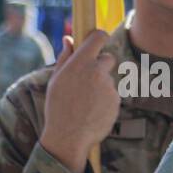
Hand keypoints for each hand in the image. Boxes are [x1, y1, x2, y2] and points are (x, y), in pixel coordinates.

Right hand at [39, 32, 120, 172]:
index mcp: (80, 62)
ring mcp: (109, 86)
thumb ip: (65, 57)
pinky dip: (105, 99)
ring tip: (85, 101)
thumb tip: (69, 39)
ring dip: (100, 86)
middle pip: (108, 58)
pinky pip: (112, 94)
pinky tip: (93, 110)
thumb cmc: (58, 106)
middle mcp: (97, 71)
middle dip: (101, 65)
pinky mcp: (116, 100)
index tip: (98, 40)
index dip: (99, 37)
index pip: (98, 38)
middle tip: (87, 79)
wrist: (69, 134)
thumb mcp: (56, 79)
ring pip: (108, 79)